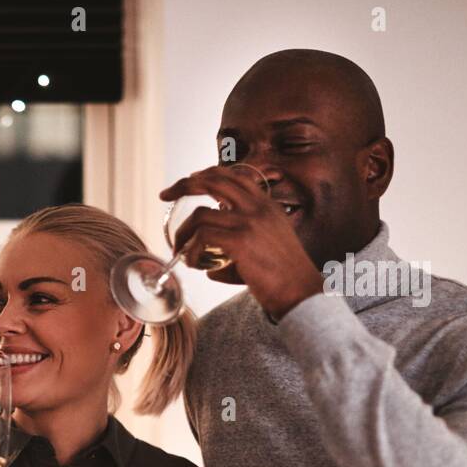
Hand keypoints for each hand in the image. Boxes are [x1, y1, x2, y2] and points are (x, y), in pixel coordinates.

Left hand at [160, 166, 322, 318]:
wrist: (301, 292)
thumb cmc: (282, 277)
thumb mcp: (266, 246)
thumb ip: (239, 243)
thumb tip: (207, 265)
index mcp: (266, 205)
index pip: (233, 175)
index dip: (206, 174)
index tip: (187, 181)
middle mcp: (258, 207)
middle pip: (213, 180)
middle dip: (183, 184)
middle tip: (164, 195)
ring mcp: (250, 222)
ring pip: (200, 214)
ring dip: (182, 233)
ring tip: (179, 250)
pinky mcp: (241, 241)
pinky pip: (203, 237)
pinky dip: (190, 250)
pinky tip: (191, 263)